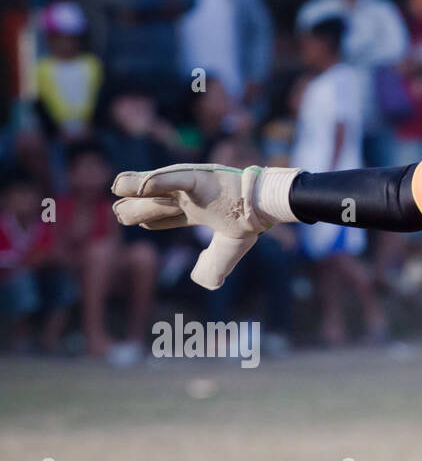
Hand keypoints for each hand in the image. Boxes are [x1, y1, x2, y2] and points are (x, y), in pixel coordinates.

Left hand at [111, 163, 300, 288]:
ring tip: (115, 188)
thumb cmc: (253, 220)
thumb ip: (215, 265)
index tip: (138, 226)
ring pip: (157, 188)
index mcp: (200, 210)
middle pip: (158, 202)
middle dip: (137, 207)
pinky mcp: (198, 177)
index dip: (153, 221)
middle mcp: (192, 196)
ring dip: (134, 188)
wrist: (267, 206)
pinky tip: (133, 186)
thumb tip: (203, 282)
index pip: (170, 216)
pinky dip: (153, 181)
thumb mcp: (230, 247)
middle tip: (117, 212)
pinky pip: (171, 179)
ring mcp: (192, 184)